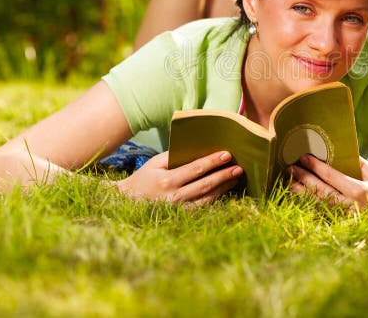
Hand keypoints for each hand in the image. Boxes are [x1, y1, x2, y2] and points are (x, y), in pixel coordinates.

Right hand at [116, 150, 241, 205]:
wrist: (128, 201)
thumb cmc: (145, 177)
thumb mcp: (156, 163)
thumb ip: (176, 157)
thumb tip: (199, 151)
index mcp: (167, 181)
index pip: (195, 169)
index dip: (212, 162)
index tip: (227, 154)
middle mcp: (174, 197)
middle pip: (205, 185)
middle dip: (223, 175)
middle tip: (239, 167)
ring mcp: (178, 209)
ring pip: (207, 199)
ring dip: (223, 188)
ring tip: (236, 177)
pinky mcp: (181, 217)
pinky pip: (202, 208)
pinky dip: (216, 198)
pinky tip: (225, 190)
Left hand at [287, 154, 367, 210]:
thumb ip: (357, 162)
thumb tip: (338, 150)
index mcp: (359, 190)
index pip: (332, 176)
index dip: (315, 166)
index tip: (303, 157)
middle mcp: (351, 205)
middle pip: (322, 191)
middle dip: (304, 179)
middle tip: (290, 168)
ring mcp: (347, 217)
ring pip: (320, 204)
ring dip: (304, 193)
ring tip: (290, 183)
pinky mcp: (345, 224)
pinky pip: (325, 213)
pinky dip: (312, 205)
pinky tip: (302, 198)